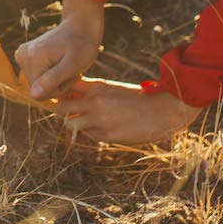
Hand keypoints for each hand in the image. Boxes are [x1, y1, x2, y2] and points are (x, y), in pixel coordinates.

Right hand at [14, 0, 105, 100]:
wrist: (80, 26)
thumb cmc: (81, 45)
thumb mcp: (72, 65)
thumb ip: (52, 80)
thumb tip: (33, 95)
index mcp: (31, 58)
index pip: (41, 93)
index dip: (60, 89)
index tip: (72, 74)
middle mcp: (22, 55)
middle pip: (38, 89)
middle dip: (58, 85)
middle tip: (71, 70)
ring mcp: (21, 54)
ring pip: (38, 85)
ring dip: (56, 81)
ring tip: (67, 66)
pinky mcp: (24, 56)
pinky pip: (37, 77)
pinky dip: (51, 75)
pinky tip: (60, 64)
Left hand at [57, 78, 201, 145]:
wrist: (162, 111)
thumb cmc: (137, 98)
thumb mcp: (113, 88)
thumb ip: (92, 91)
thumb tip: (71, 95)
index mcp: (97, 87)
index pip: (65, 87)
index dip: (59, 92)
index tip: (61, 95)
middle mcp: (95, 103)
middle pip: (61, 107)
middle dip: (61, 110)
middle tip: (67, 111)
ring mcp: (100, 121)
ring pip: (72, 124)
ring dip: (76, 124)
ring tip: (88, 121)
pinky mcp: (107, 136)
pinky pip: (90, 135)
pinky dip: (93, 133)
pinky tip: (106, 128)